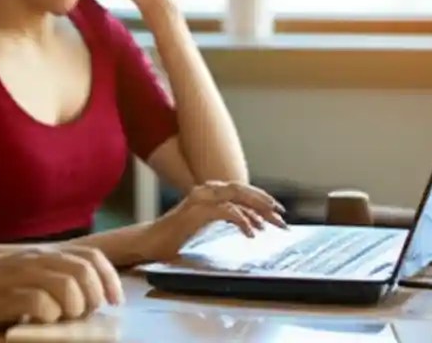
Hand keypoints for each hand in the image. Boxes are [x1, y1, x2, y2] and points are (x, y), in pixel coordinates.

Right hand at [0, 246, 123, 328]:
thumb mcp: (21, 274)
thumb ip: (48, 279)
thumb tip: (83, 299)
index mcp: (42, 255)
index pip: (91, 256)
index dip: (109, 278)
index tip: (113, 300)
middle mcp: (35, 260)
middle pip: (85, 271)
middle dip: (93, 296)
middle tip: (82, 314)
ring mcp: (21, 276)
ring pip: (68, 286)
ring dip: (73, 307)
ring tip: (61, 319)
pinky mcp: (7, 295)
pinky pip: (42, 305)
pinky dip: (48, 317)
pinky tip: (38, 322)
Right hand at [141, 181, 288, 261]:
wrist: (149, 242)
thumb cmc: (174, 235)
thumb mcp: (204, 223)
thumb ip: (221, 216)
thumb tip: (249, 219)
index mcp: (207, 192)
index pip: (240, 189)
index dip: (261, 198)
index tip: (278, 211)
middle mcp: (205, 191)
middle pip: (242, 190)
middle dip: (265, 203)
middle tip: (282, 218)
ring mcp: (200, 199)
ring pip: (237, 197)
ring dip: (257, 211)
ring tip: (271, 225)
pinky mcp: (196, 212)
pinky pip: (227, 211)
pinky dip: (242, 221)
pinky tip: (251, 234)